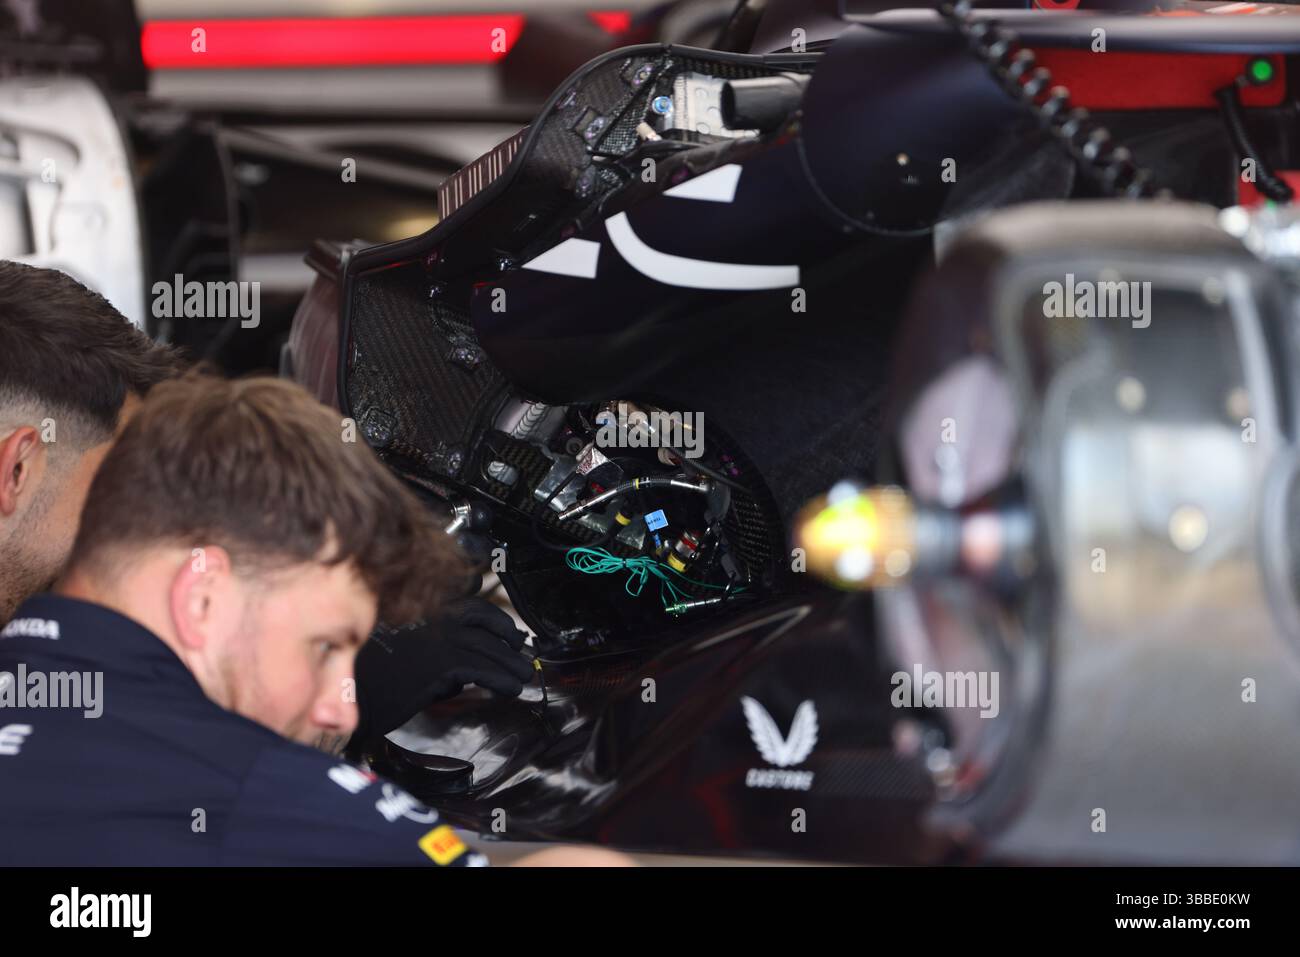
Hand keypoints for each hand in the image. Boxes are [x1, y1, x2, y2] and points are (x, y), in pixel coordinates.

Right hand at [353, 598, 534, 739]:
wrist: (349, 690)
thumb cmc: (365, 677)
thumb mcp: (399, 652)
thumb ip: (429, 653)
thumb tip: (458, 677)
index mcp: (421, 609)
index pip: (464, 598)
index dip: (488, 610)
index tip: (505, 625)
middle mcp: (431, 617)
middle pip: (482, 618)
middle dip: (506, 633)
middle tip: (519, 648)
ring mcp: (437, 638)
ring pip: (487, 646)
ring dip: (510, 662)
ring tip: (521, 675)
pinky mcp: (440, 664)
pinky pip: (481, 670)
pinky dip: (500, 679)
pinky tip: (509, 689)